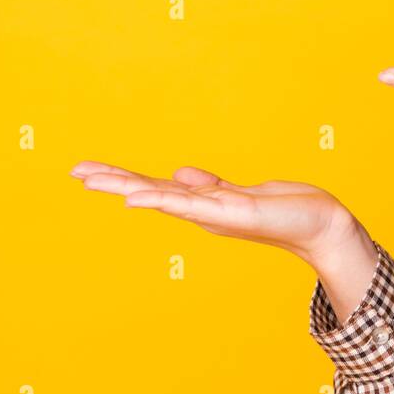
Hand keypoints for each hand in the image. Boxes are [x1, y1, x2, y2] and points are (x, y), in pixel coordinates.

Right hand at [68, 161, 351, 264]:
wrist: (319, 224)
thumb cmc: (282, 210)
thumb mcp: (238, 193)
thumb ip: (208, 185)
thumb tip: (178, 174)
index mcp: (202, 202)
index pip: (154, 186)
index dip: (122, 178)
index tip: (87, 170)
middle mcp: (203, 210)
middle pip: (149, 191)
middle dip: (113, 181)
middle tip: (74, 171)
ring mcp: (215, 212)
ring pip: (162, 197)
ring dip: (127, 188)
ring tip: (93, 182)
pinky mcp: (234, 212)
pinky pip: (191, 204)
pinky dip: (162, 200)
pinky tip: (137, 199)